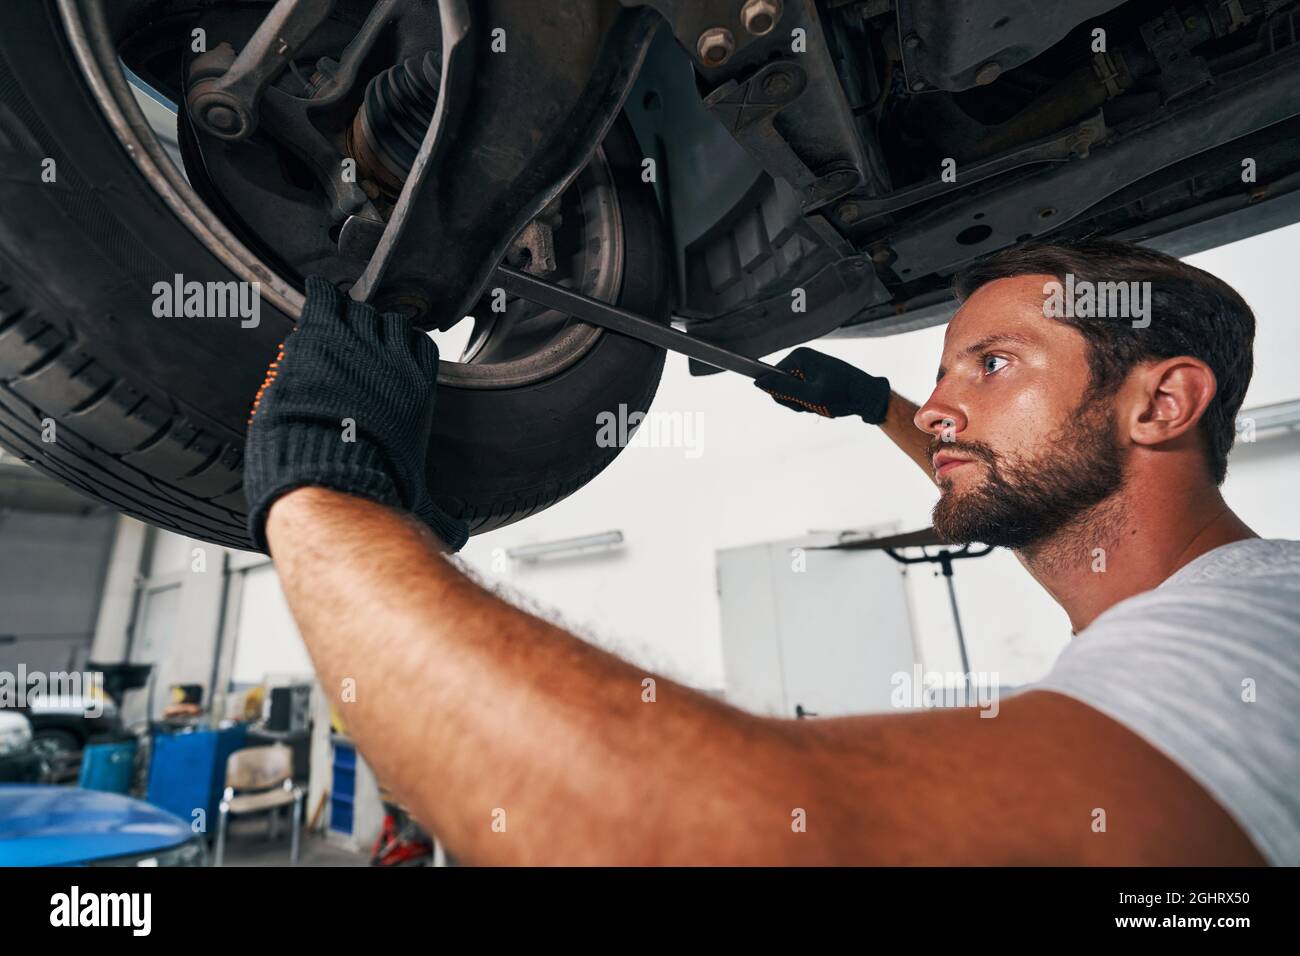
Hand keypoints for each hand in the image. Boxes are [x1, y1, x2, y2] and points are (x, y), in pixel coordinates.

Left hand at [243, 276, 467, 552]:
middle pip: (385, 320)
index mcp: (417, 388)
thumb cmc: (371, 492)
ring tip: (329, 318)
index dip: (396, 343)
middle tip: (347, 337)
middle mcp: (394, 360)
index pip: (418, 343)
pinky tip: (314, 297)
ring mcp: (357, 343)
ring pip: (355, 307)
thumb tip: (460, 538)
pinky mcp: (321, 336)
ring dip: (341, 314)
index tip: (380, 351)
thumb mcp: (416, 497)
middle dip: (366, 327)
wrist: (330, 481)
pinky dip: (320, 295)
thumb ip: (440, 511)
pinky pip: (324, 297)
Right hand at [754, 347, 890, 422]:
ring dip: (805, 403)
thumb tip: (758, 382)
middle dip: (796, 401)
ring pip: (793, 392)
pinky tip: (826, 402)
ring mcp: (810, 366)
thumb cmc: (843, 395)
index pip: (773, 379)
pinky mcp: (816, 374)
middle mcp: (803, 358)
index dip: (785, 396)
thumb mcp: (810, 397)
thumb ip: (784, 390)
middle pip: (783, 386)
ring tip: (823, 403)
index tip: (802, 401)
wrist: (869, 396)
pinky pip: (804, 392)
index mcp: (799, 356)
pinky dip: (812, 401)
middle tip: (815, 404)